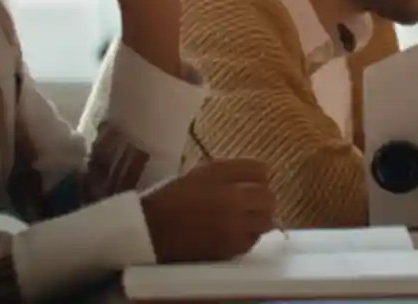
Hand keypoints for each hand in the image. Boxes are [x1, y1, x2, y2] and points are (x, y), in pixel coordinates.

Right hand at [141, 159, 275, 262]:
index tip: (253, 183)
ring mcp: (233, 223)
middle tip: (253, 204)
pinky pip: (252, 240)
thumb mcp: (197, 174)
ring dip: (259, 219)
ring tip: (245, 220)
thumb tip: (255, 179)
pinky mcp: (229, 247)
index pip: (260, 169)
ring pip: (266, 220)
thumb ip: (228, 173)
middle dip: (262, 199)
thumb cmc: (170, 199)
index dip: (259, 177)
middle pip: (268, 196)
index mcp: (219, 172)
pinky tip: (234, 234)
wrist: (148, 231)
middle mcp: (231, 196)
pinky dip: (248, 237)